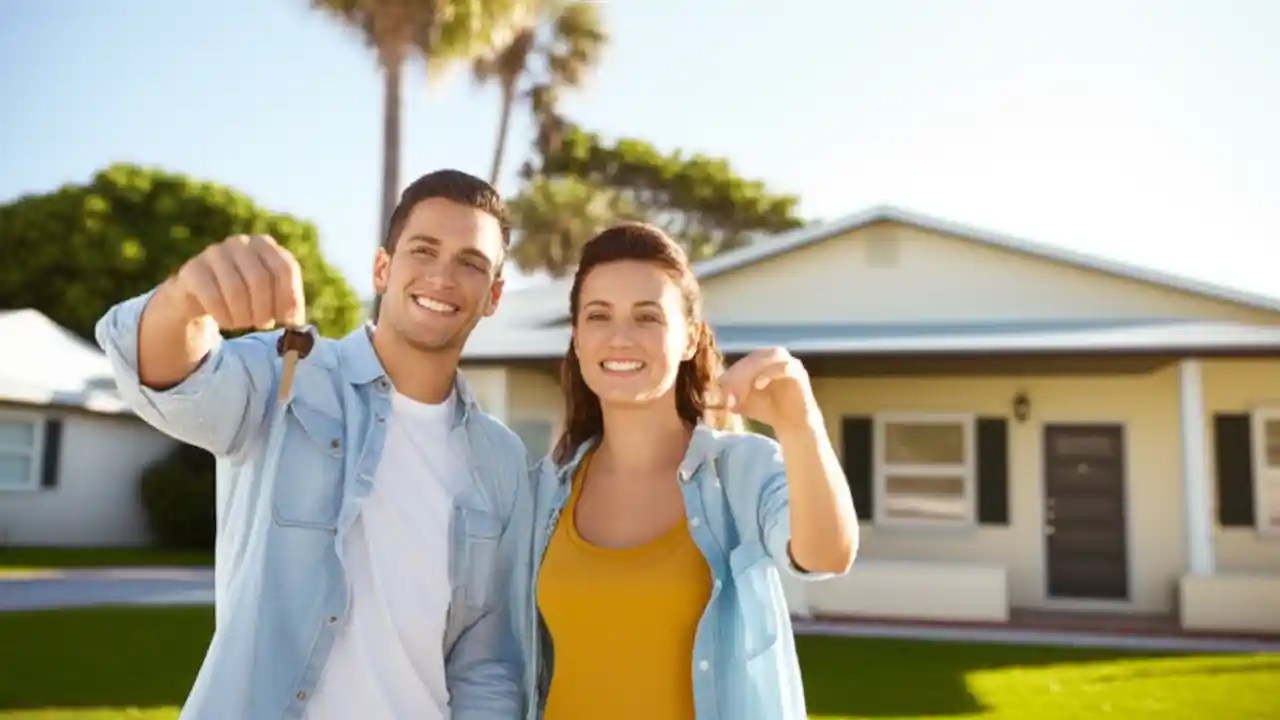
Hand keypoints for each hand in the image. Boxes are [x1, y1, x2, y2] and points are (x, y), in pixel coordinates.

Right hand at [170, 235, 305, 329]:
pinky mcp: (192, 270)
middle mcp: (239, 243)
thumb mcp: (270, 298)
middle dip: (265, 310)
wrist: (201, 298)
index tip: (288, 320)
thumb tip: (296, 323)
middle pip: (261, 279)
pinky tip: (226, 321)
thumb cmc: (245, 297)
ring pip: (236, 290)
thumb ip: (288, 307)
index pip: (286, 268)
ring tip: (244, 323)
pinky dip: (224, 316)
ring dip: (244, 316)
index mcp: (264, 245)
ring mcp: (214, 253)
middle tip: (263, 324)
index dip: (290, 297)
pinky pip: (213, 298)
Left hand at [716, 347, 819, 432]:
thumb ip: (731, 393)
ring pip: (768, 358)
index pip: (744, 360)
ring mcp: (789, 363)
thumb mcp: (744, 401)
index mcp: (763, 360)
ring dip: (752, 371)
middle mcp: (777, 357)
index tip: (722, 388)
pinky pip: (783, 367)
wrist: (793, 426)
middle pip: (754, 357)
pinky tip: (758, 385)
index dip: (732, 373)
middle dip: (739, 373)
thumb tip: (716, 388)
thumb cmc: (769, 410)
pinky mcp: (798, 373)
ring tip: (742, 389)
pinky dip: (768, 373)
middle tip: (730, 390)